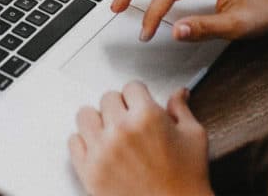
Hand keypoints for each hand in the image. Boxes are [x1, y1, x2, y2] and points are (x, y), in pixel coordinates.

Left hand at [69, 82, 212, 195]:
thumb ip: (181, 109)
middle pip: (107, 98)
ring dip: (98, 121)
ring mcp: (102, 150)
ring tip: (110, 133)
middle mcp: (121, 129)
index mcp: (147, 116)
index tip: (140, 105)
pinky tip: (99, 149)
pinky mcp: (89, 171)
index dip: (139, 96)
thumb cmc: (187, 179)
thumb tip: (178, 93)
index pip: (131, 86)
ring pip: (85, 115)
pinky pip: (73, 142)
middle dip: (120, 107)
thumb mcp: (194, 137)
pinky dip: (84, 143)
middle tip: (129, 122)